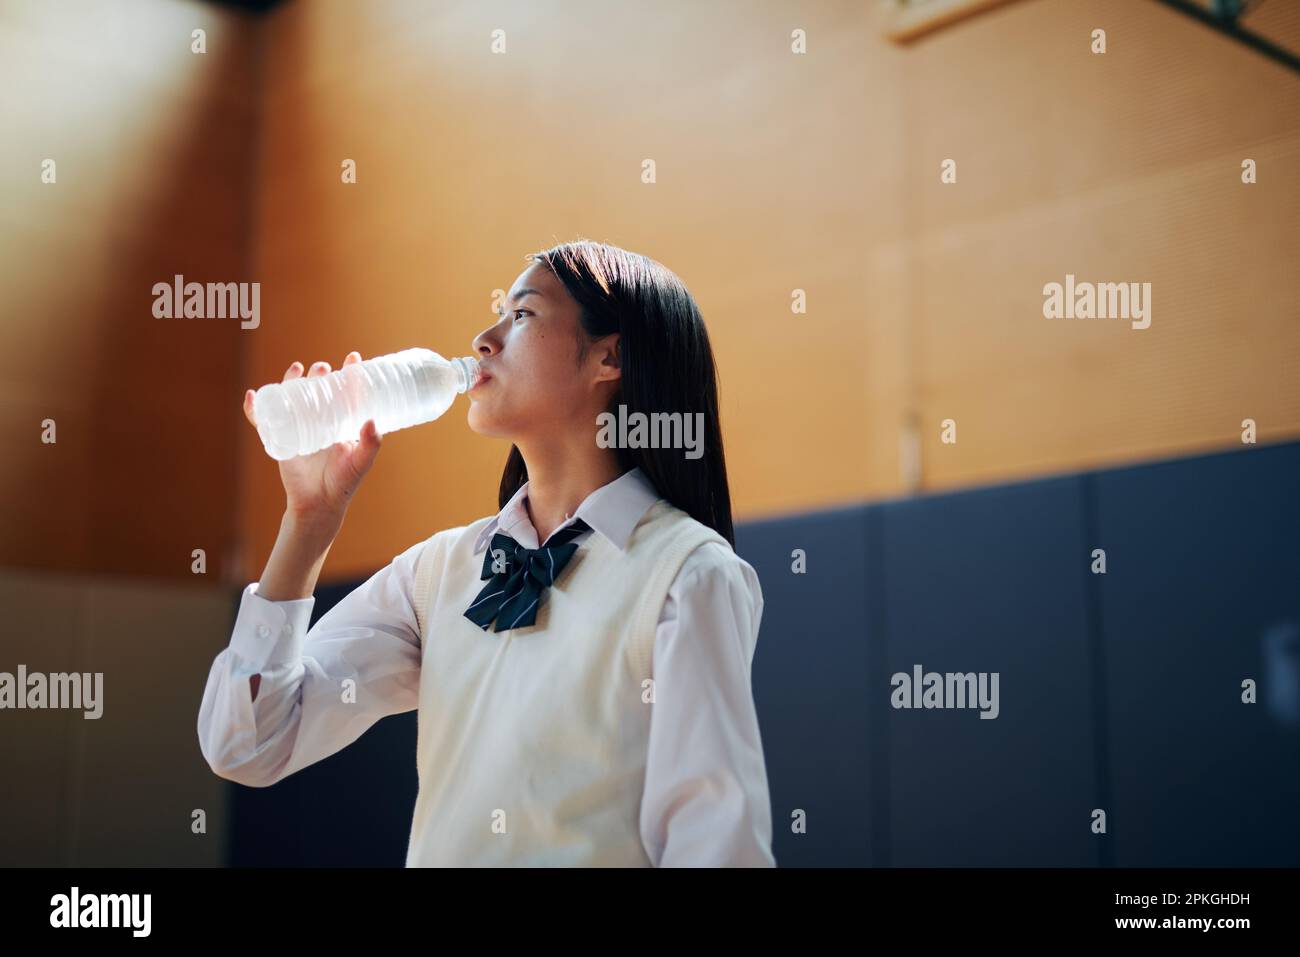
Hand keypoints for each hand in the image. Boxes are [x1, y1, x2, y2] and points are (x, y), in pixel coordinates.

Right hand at [243, 351, 381, 524]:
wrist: (318, 504)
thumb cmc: (343, 482)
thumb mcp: (360, 463)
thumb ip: (370, 444)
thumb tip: (371, 420)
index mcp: (342, 421)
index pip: (346, 391)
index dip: (349, 373)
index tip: (353, 358)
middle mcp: (321, 420)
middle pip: (317, 389)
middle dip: (319, 374)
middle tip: (323, 368)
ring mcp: (298, 426)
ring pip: (291, 397)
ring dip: (291, 380)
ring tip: (297, 369)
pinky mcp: (279, 437)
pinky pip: (263, 421)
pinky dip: (255, 408)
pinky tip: (253, 397)